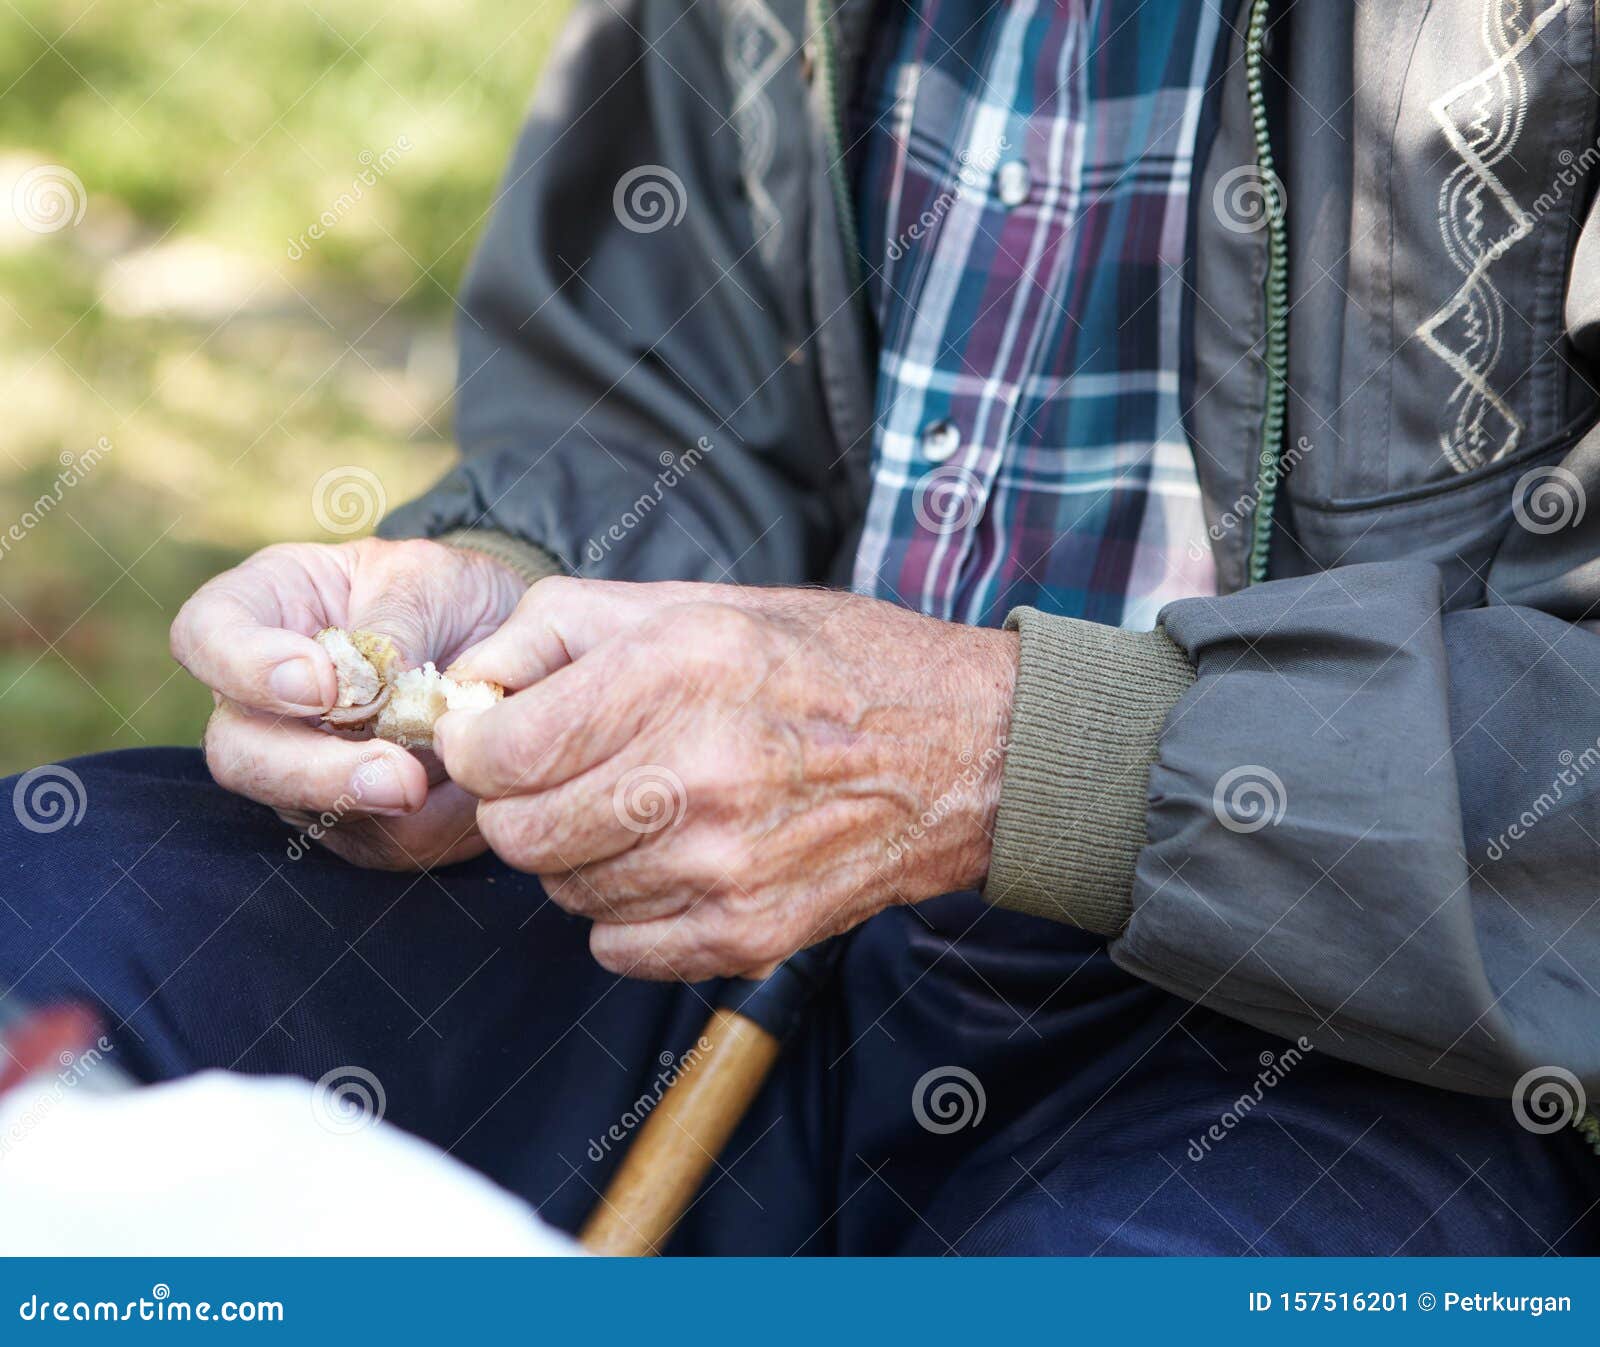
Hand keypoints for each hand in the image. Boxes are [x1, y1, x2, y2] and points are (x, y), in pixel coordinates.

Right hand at [170, 537, 525, 869]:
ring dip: (375, 808)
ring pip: (302, 812)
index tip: (323, 683)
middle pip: (238, 752)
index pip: (204, 636)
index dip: (246, 667)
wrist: (513, 651)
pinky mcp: (355, 820)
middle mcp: (263, 700)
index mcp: (264, 610)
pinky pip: (377, 844)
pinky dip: (428, 826)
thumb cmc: (451, 595)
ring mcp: (303, 766)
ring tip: (439, 783)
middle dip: (314, 772)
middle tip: (398, 776)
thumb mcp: (428, 581)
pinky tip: (470, 794)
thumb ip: (390, 624)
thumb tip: (369, 689)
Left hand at [433, 579, 1017, 979]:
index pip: (499, 754)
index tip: (491, 736)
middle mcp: (697, 777)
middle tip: (561, 772)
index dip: (472, 745)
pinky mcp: (746, 935)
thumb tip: (468, 684)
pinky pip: (616, 946)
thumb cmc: (824, 664)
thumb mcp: (694, 602)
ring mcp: (724, 869)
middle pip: (519, 833)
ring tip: (640, 806)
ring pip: (563, 891)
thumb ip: (561, 629)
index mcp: (677, 675)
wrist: (960, 750)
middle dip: (519, 800)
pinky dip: (624, 908)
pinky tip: (672, 857)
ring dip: (578, 853)